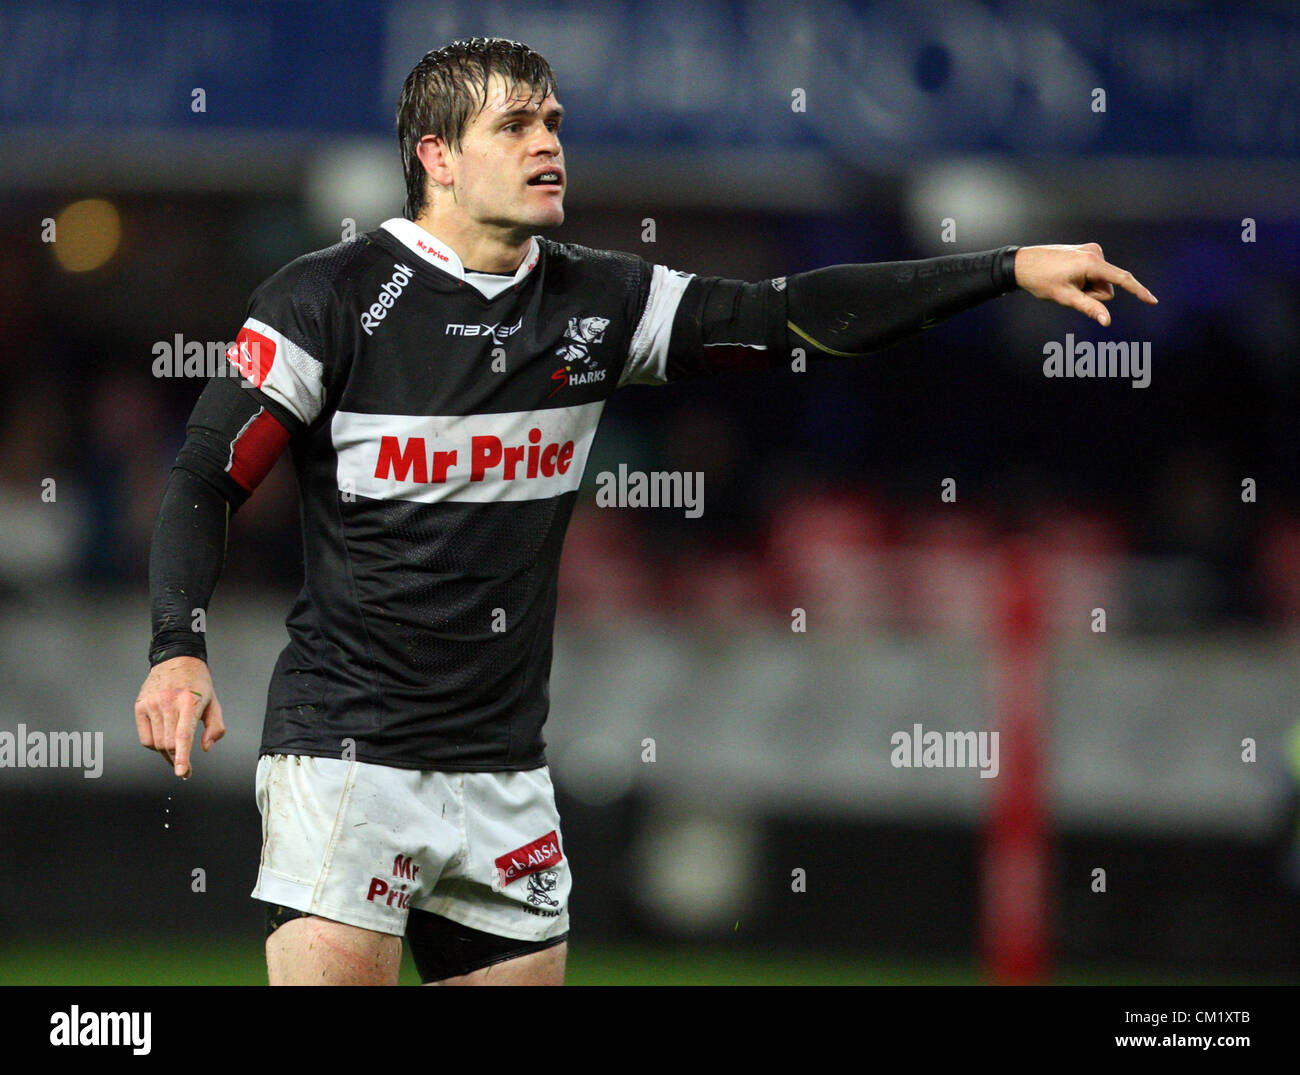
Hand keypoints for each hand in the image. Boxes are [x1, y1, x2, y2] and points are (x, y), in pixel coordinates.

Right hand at [134, 656, 224, 778]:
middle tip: (185, 768)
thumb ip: (215, 726)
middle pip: (170, 744)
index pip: (183, 735)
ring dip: (167, 754)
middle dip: (178, 760)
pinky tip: (164, 739)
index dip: (183, 757)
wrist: (176, 659)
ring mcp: (152, 704)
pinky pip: (145, 738)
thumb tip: (205, 748)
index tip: (182, 772)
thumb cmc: (197, 683)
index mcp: (189, 702)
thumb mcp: (213, 702)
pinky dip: (155, 745)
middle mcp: (168, 703)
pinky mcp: (140, 706)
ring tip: (176, 754)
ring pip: (157, 743)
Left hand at [1013, 243, 1156, 326]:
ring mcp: (1091, 251)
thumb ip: (1089, 308)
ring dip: (1087, 287)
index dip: (1138, 291)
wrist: (1022, 264)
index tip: (1153, 301)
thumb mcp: (1065, 297)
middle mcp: (1095, 253)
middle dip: (1093, 294)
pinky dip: (1084, 280)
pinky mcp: (1087, 252)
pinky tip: (1067, 277)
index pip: (1122, 279)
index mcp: (1092, 263)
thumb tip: (1107, 321)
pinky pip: (1094, 273)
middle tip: (1069, 290)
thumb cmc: (1041, 280)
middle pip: (1108, 286)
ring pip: (1101, 281)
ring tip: (1066, 282)